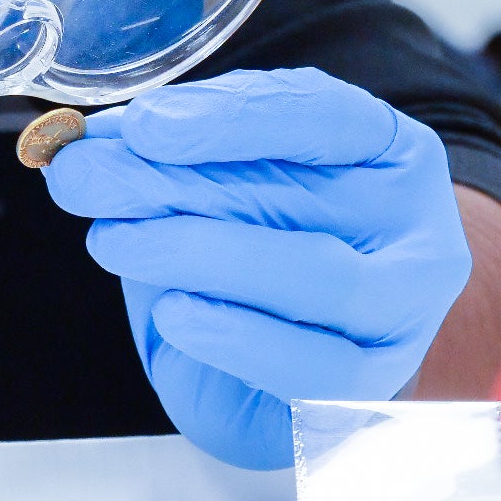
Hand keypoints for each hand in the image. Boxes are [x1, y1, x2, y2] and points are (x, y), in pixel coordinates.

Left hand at [43, 68, 471, 468]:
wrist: (305, 338)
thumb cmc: (265, 237)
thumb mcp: (226, 176)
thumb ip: (172, 152)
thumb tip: (91, 146)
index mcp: (385, 150)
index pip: (321, 114)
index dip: (229, 118)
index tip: (143, 126)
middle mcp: (413, 225)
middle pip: (301, 198)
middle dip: (176, 186)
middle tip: (86, 178)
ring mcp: (404, 311)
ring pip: (318, 277)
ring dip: (200, 256)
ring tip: (113, 241)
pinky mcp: (374, 385)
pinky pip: (316, 369)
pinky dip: (239, 339)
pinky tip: (174, 313)